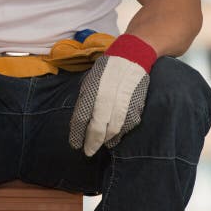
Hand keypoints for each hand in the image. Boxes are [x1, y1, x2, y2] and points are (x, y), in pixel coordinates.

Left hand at [69, 34, 157, 155]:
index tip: (75, 145)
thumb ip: (85, 101)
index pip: (82, 119)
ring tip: (100, 145)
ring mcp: (122, 104)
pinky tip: (113, 137)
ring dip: (105, 141)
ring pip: (112, 131)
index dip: (78, 134)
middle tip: (88, 152)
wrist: (132, 57)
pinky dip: (118, 135)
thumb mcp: (89, 82)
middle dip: (91, 143)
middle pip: (97, 129)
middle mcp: (107, 99)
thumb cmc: (106, 70)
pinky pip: (126, 127)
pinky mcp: (135, 107)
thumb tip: (78, 123)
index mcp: (92, 91)